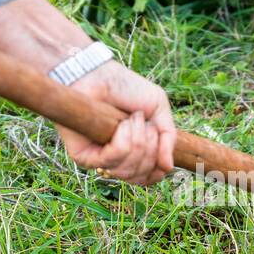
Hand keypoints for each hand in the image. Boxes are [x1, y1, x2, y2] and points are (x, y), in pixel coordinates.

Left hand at [59, 60, 175, 185]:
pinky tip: (122, 124)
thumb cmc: (127, 88)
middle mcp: (116, 160)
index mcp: (133, 153)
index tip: (160, 144)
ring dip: (138, 141)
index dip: (159, 168)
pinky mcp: (85, 157)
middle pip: (141, 176)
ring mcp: (100, 160)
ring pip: (129, 170)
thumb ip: (168, 138)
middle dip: (151, 148)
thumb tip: (168, 167)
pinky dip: (124, 140)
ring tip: (132, 120)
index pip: (148, 178)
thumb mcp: (159, 109)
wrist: (100, 76)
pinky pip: (113, 160)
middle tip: (145, 124)